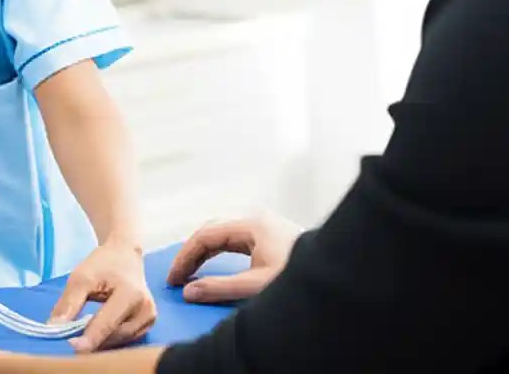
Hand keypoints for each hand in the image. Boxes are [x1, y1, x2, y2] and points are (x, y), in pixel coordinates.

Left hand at [50, 240, 155, 352]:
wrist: (125, 255)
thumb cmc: (103, 264)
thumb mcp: (81, 278)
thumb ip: (69, 303)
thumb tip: (54, 328)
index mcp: (132, 294)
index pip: (107, 324)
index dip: (89, 339)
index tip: (71, 350)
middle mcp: (146, 310)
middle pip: (113, 336)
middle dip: (91, 342)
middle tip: (68, 343)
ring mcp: (149, 319)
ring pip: (118, 342)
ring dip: (99, 343)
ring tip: (80, 337)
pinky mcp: (147, 325)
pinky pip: (124, 340)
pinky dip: (107, 340)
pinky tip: (94, 335)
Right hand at [166, 214, 301, 302]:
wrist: (335, 269)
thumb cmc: (299, 274)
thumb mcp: (256, 285)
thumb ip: (220, 287)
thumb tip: (189, 291)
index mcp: (250, 223)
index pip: (205, 235)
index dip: (185, 257)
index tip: (174, 279)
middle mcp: (254, 217)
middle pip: (210, 230)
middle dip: (191, 254)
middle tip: (176, 278)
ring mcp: (261, 223)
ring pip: (220, 233)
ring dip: (202, 252)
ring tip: (188, 273)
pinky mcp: (266, 233)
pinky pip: (232, 238)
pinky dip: (216, 251)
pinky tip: (209, 264)